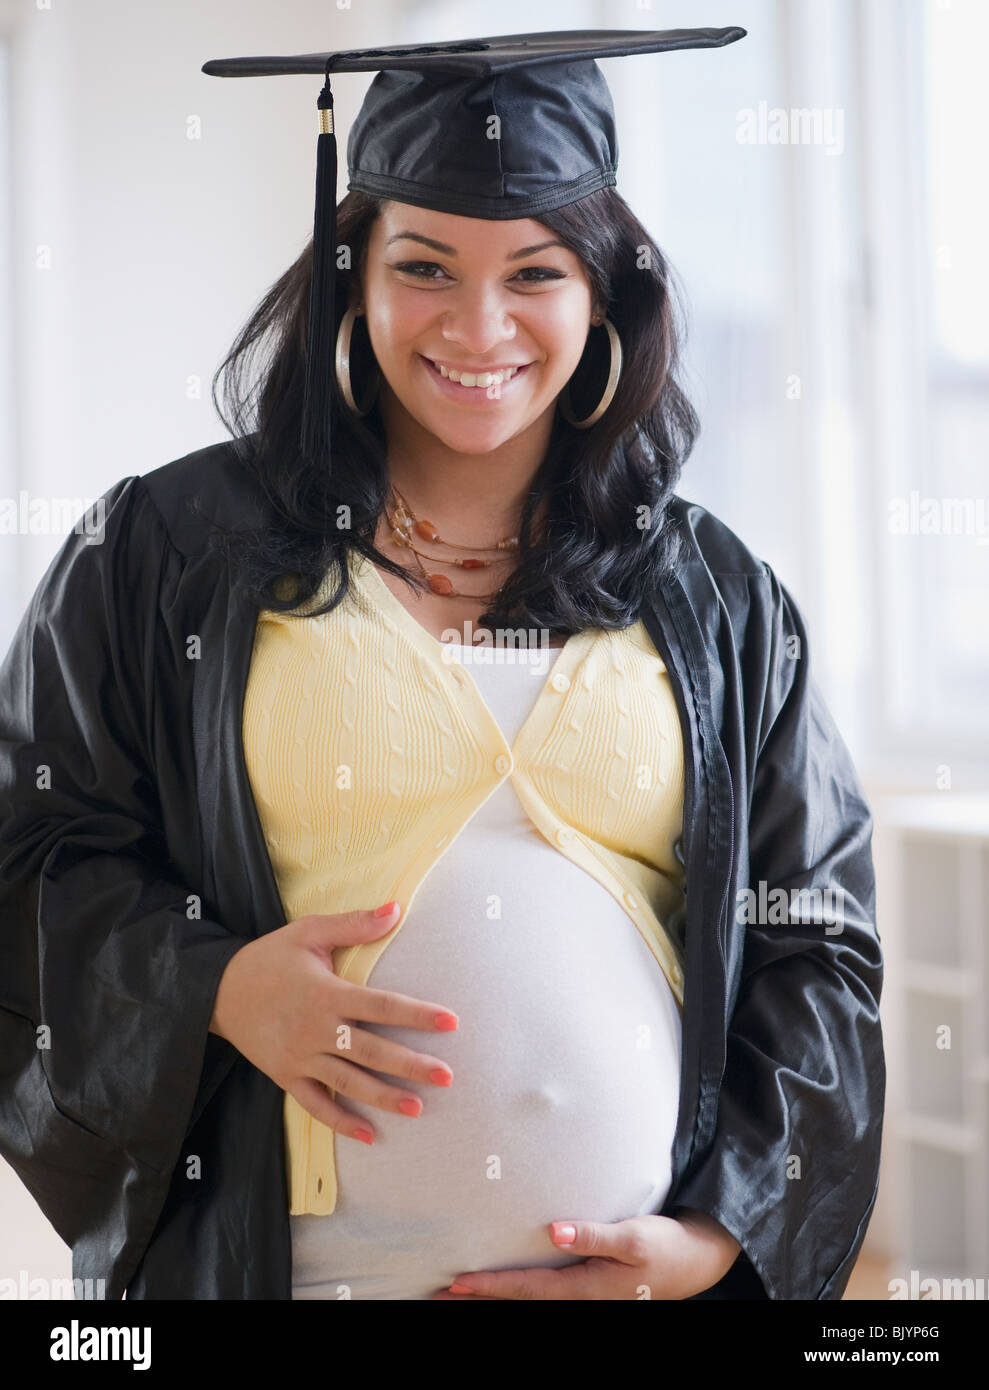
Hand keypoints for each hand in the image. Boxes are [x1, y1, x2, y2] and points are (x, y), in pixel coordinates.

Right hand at [209, 905, 459, 1144]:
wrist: (217, 990)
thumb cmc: (270, 958)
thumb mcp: (309, 932)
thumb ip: (354, 924)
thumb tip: (397, 908)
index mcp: (326, 994)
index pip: (382, 1006)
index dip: (418, 1015)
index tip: (452, 1022)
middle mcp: (316, 1030)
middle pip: (372, 1051)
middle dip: (411, 1065)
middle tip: (448, 1076)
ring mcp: (300, 1058)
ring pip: (348, 1083)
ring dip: (384, 1097)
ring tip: (418, 1108)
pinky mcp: (285, 1076)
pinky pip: (316, 1105)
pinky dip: (341, 1122)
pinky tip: (369, 1135)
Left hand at [430, 1209, 741, 1299]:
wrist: (694, 1261)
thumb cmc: (664, 1246)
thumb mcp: (634, 1237)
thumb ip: (595, 1234)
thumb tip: (556, 1231)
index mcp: (587, 1287)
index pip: (529, 1289)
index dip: (493, 1287)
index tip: (457, 1283)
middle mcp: (579, 1296)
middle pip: (520, 1300)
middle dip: (480, 1298)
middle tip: (437, 1294)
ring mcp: (582, 1294)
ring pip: (529, 1296)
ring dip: (494, 1295)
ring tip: (456, 1291)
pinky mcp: (585, 1285)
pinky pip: (542, 1289)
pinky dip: (516, 1289)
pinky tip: (500, 1284)